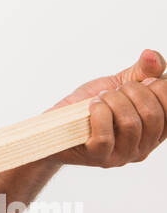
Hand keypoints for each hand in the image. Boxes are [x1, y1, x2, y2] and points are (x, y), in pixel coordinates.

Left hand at [51, 48, 166, 166]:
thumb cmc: (91, 104)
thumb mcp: (119, 83)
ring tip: (100, 98)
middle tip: (116, 90)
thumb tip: (152, 55)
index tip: (140, 81)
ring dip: (112, 100)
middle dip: (132, 91)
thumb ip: (142, 70)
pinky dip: (98, 112)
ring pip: (130, 123)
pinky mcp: (99, 157)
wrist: (56, 123)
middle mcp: (144, 147)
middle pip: (153, 115)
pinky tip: (91, 106)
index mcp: (155, 130)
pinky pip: (105, 136)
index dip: (158, 87)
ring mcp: (122, 155)